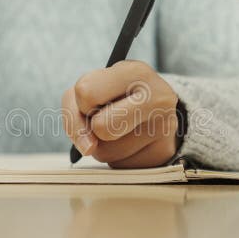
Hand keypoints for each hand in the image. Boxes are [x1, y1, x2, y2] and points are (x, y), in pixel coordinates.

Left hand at [61, 61, 179, 167]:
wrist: (156, 107)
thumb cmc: (115, 94)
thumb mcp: (91, 87)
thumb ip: (74, 112)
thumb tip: (88, 149)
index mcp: (136, 72)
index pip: (85, 92)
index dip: (83, 101)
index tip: (97, 98)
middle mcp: (157, 97)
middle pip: (100, 127)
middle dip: (93, 126)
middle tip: (109, 114)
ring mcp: (165, 128)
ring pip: (105, 152)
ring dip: (103, 144)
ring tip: (122, 127)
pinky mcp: (163, 153)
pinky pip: (119, 165)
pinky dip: (118, 156)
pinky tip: (132, 141)